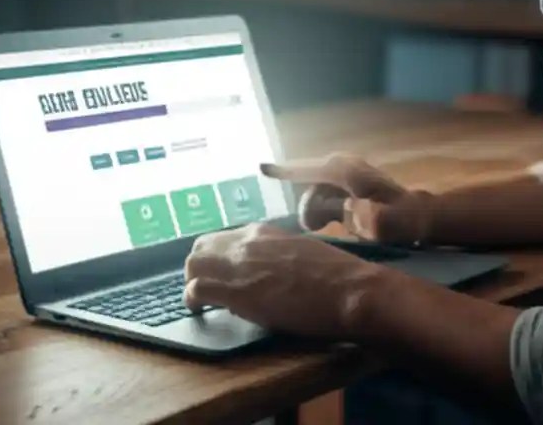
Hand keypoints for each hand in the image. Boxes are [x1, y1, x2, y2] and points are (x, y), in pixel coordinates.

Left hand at [183, 223, 391, 337]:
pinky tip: (199, 310)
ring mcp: (239, 264)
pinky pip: (196, 290)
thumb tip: (270, 268)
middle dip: (200, 266)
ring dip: (193, 281)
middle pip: (201, 247)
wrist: (349, 289)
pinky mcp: (235, 291)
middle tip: (207, 286)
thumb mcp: (303, 252)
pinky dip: (192, 300)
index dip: (220, 257)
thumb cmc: (338, 275)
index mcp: (264, 232)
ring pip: (192, 264)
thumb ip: (279, 254)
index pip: (225, 238)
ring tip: (201, 301)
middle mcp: (246, 242)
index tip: (224, 272)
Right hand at [261, 154, 434, 245]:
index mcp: (344, 171)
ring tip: (324, 227)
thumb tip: (339, 212)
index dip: (283, 171)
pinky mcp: (349, 182)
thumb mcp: (376, 222)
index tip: (261, 168)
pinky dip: (321, 207)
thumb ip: (355, 215)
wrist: (419, 217)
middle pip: (309, 184)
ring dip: (317, 210)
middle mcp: (342, 166)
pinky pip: (325, 193)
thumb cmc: (398, 220)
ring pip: (316, 191)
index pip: (306, 169)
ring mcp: (346, 172)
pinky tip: (326, 222)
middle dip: (309, 207)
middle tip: (317, 227)